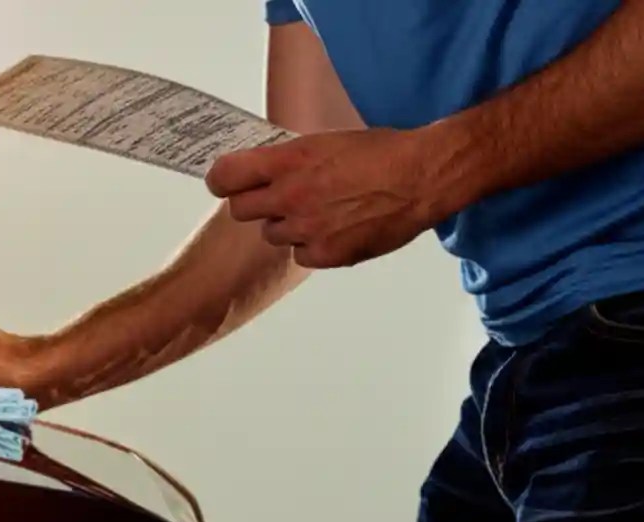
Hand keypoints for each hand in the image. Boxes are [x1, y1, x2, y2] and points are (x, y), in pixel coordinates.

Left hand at [205, 127, 455, 267]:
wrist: (422, 177)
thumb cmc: (381, 152)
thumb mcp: (325, 142)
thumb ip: (289, 161)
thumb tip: (264, 172)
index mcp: (288, 161)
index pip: (225, 176)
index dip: (221, 180)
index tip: (225, 183)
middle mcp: (291, 196)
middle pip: (241, 210)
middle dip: (253, 203)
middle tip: (274, 198)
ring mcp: (307, 229)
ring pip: (272, 234)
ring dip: (286, 225)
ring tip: (318, 212)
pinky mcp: (327, 254)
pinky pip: (300, 255)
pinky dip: (311, 246)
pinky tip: (334, 230)